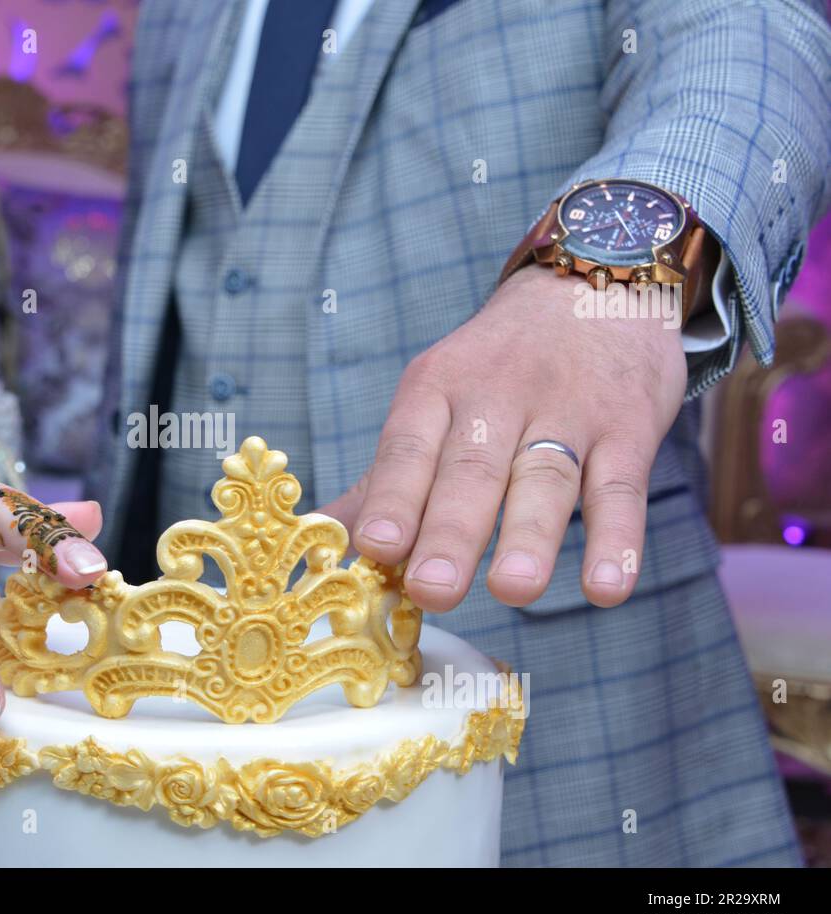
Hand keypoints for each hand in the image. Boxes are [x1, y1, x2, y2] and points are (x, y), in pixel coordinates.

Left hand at [319, 266, 686, 611]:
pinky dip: (617, 540)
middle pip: (472, 469)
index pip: (409, 446)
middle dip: (452, 532)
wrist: (597, 284)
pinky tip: (606, 588)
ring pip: (544, 478)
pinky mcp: (628, 429)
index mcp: (436, 388)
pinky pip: (622, 488)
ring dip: (528, 538)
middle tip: (433, 589)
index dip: (393, 496)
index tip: (376, 546)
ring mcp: (567, 411)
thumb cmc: (499, 366)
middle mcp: (498, 395)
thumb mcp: (436, 397)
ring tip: (512, 590)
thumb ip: (387, 476)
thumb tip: (323, 535)